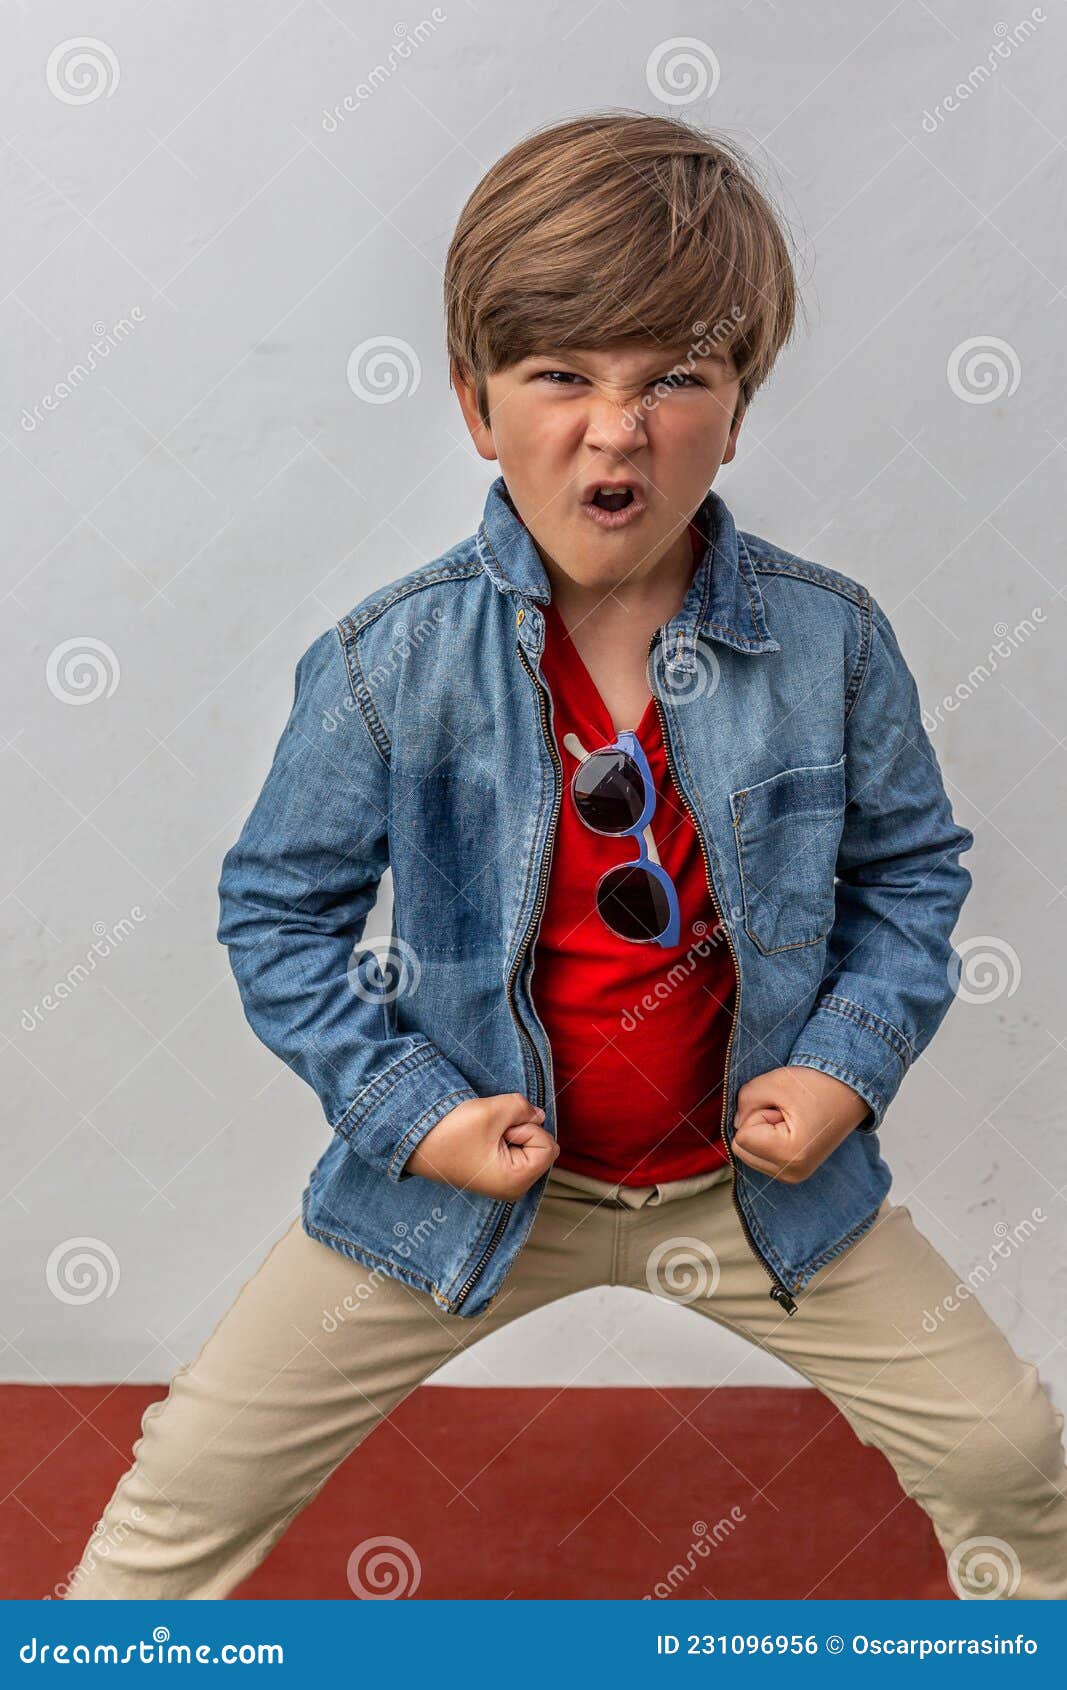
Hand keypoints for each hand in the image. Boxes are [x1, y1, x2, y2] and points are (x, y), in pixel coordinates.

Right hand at [404, 1092, 559, 1198]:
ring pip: (528, 1148)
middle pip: (541, 1148)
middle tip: (489, 1133)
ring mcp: (504, 1185)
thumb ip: (524, 1108)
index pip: (548, 1147)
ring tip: (483, 1136)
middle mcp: (513, 1190)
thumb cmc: (449, 1131)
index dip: (528, 1129)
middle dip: (521, 1131)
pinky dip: (503, 1139)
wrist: (413, 1142)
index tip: (500, 1131)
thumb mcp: (493, 1111)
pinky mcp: (494, 1176)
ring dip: (511, 1133)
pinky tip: (481, 1140)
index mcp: (515, 1181)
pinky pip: (515, 1152)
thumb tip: (539, 1115)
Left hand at [730, 1066, 869, 1183]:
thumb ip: (744, 1101)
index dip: (757, 1114)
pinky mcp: (793, 1173)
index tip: (784, 1108)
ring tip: (791, 1120)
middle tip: (785, 1113)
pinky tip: (792, 1129)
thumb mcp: (772, 1083)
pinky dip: (768, 1140)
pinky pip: (760, 1157)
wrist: (850, 1091)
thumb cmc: (818, 1084)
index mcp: (790, 1156)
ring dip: (762, 1133)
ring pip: (749, 1154)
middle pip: (741, 1150)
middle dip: (756, 1126)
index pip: (742, 1137)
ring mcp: (794, 1176)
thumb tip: (736, 1123)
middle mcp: (792, 1174)